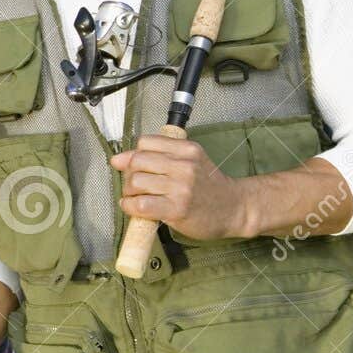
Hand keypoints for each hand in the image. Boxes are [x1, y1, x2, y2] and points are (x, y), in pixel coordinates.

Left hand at [111, 134, 249, 240]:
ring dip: (129, 192)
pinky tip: (135, 208)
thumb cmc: (208, 186)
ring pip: (136, 182)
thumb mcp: (189, 162)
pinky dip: (130, 206)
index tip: (138, 168)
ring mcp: (181, 187)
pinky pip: (141, 204)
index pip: (144, 143)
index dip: (134, 156)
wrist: (236, 208)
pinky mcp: (177, 209)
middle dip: (129, 174)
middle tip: (136, 186)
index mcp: (187, 149)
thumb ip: (156, 156)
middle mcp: (185, 165)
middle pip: (137, 162)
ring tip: (138, 198)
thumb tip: (117, 159)